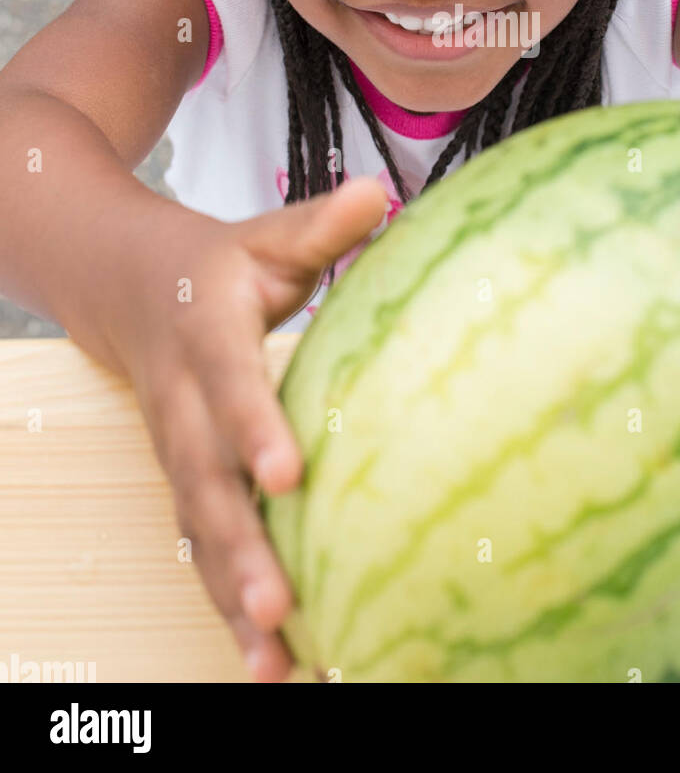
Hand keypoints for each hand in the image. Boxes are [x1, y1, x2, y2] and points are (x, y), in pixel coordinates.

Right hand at [114, 175, 388, 680]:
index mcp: (207, 335)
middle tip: (277, 604)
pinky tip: (266, 656)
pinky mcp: (184, 480)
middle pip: (203, 479)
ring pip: (197, 528)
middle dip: (237, 544)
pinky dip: (226, 600)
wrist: (123, 286)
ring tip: (273, 658)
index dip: (253, 427)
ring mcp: (177, 448)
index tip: (287, 475)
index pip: (229, 382)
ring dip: (230, 593)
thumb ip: (320, 225)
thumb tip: (383, 192)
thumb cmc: (217, 265)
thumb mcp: (263, 237)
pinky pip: (200, 544)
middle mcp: (183, 402)